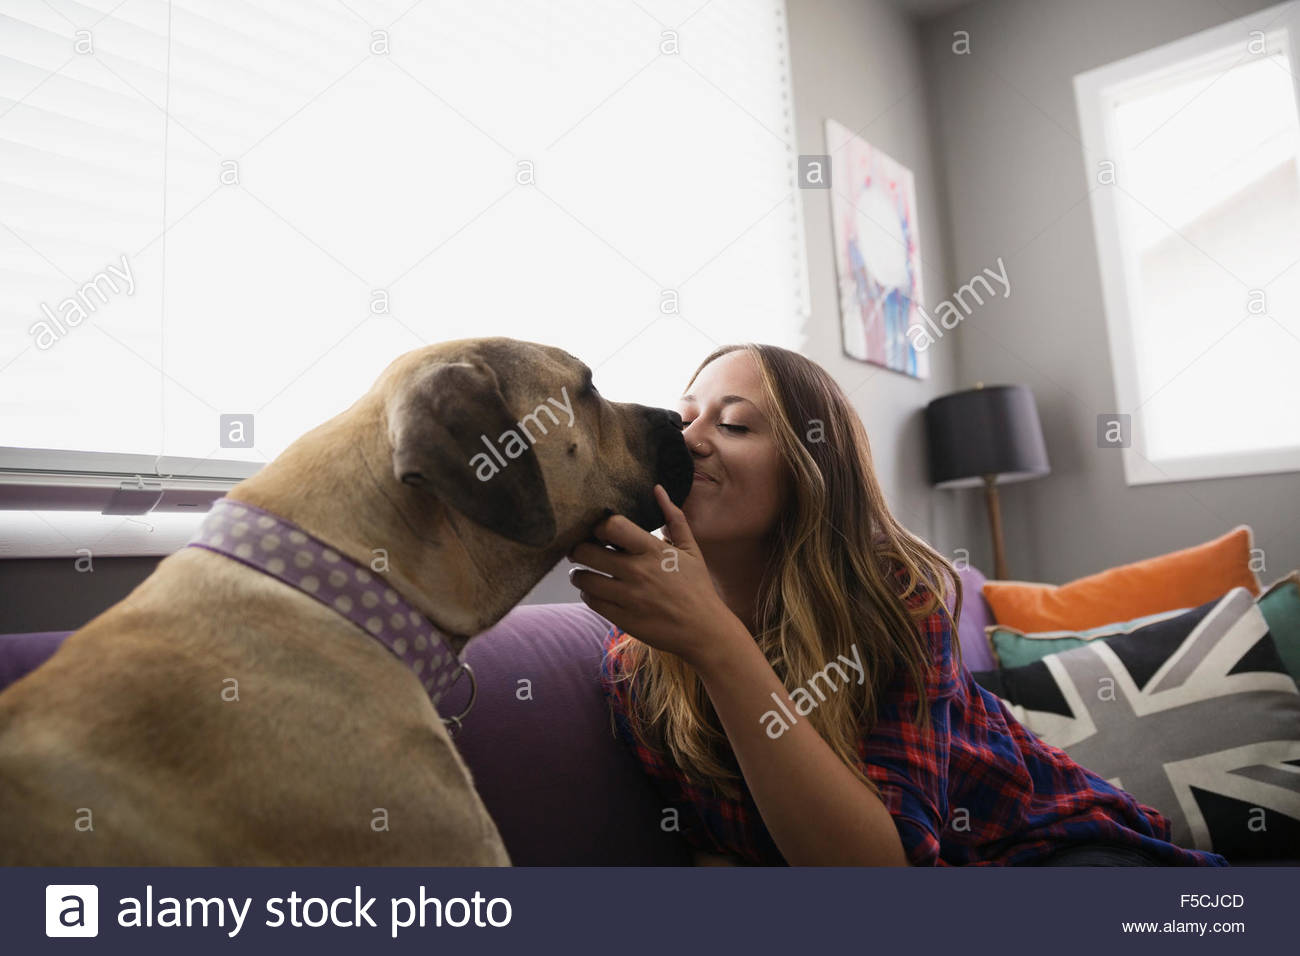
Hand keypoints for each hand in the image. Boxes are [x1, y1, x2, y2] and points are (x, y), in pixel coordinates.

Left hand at [567, 484, 738, 667]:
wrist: (705, 631)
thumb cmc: (697, 586)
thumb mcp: (691, 549)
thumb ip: (674, 517)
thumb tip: (658, 489)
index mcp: (653, 550)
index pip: (611, 526)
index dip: (598, 526)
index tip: (599, 531)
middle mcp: (638, 572)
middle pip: (587, 551)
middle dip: (578, 548)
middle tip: (580, 550)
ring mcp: (629, 597)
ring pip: (583, 578)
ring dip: (578, 573)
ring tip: (582, 572)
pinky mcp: (623, 618)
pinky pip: (591, 601)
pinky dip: (588, 593)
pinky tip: (595, 590)